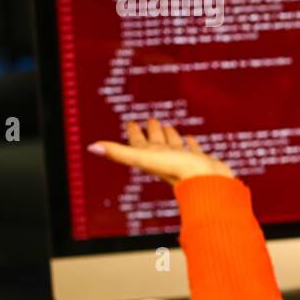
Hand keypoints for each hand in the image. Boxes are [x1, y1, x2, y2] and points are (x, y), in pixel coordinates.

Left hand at [88, 119, 233, 186]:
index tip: (131, 123)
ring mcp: (183, 160)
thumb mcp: (145, 157)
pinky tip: (189, 138)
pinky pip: (192, 149)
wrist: (207, 180)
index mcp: (152, 157)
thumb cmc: (177, 170)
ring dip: (169, 136)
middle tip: (150, 119)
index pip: (139, 143)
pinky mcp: (199, 160)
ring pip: (173, 145)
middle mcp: (166, 158)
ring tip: (167, 127)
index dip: (134, 133)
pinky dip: (189, 143)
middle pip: (155, 143)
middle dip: (152, 131)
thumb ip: (118, 152)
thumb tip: (92, 147)